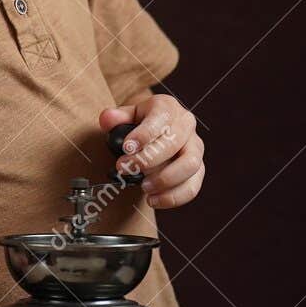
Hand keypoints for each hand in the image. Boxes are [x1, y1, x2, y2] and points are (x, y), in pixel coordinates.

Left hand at [99, 93, 204, 209]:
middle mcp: (186, 125)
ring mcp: (195, 147)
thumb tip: (107, 119)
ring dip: (164, 179)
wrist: (157, 133)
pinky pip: (192, 186)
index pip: (160, 118)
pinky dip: (173, 197)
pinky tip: (153, 199)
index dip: (143, 134)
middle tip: (125, 168)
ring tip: (143, 187)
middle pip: (173, 143)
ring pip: (189, 165)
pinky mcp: (198, 169)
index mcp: (168, 107)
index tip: (126, 148)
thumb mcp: (127, 117)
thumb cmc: (141, 124)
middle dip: (147, 160)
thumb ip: (116, 118)